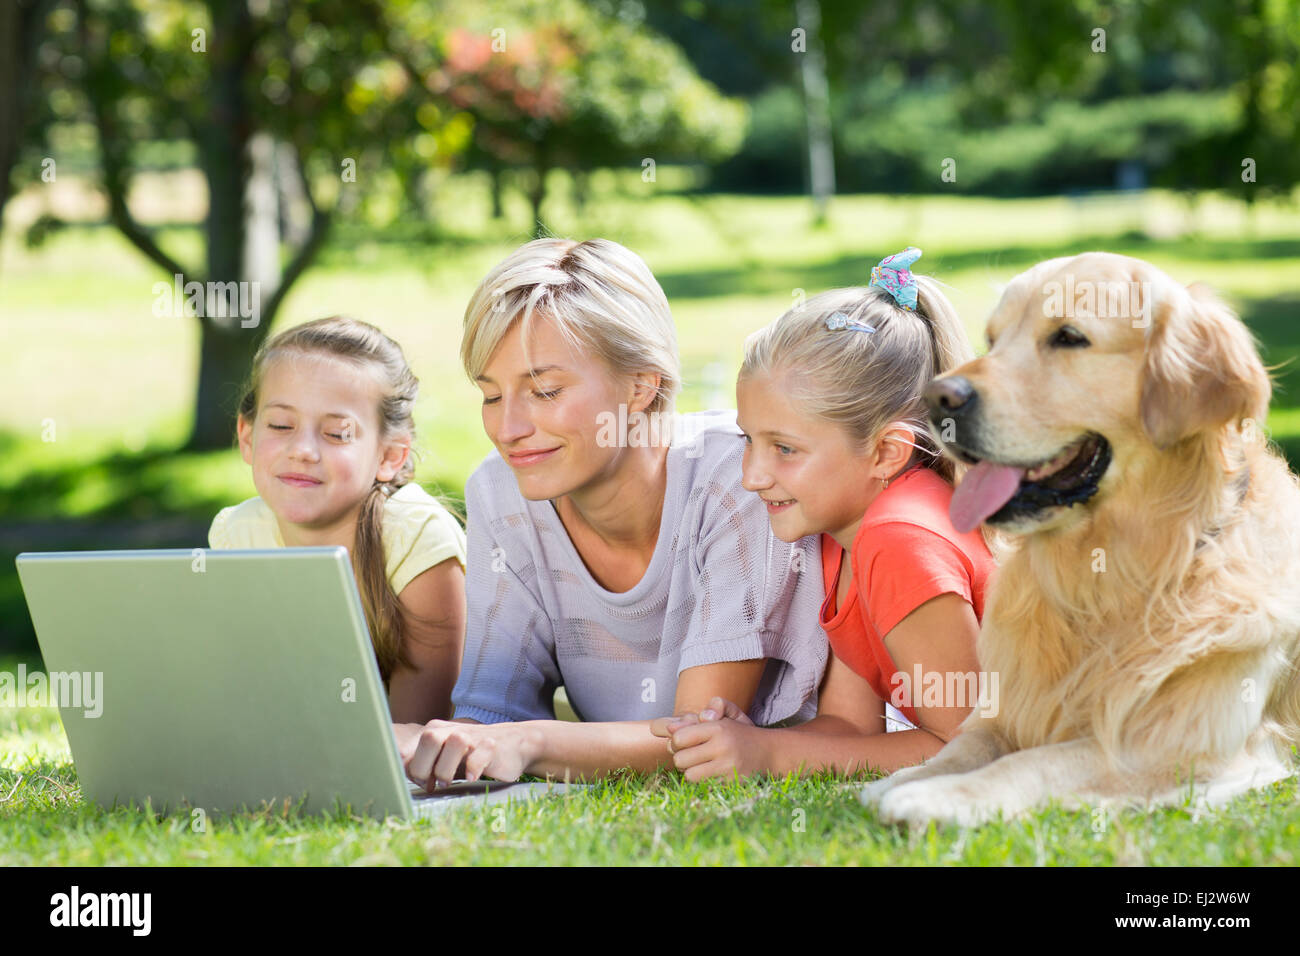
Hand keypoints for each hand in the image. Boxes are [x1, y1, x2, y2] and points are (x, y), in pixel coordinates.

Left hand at [401, 719, 531, 789]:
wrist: (512, 744)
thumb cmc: (471, 756)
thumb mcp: (444, 758)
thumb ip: (422, 764)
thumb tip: (394, 775)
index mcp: (436, 731)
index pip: (410, 747)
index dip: (409, 768)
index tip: (418, 782)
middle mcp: (452, 730)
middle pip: (429, 739)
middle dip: (425, 766)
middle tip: (431, 783)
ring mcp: (473, 736)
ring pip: (455, 742)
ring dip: (447, 768)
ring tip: (449, 782)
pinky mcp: (492, 746)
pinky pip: (479, 756)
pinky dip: (473, 769)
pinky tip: (471, 778)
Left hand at [664, 717, 769, 781]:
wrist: (770, 752)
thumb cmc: (741, 733)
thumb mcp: (728, 714)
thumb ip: (704, 712)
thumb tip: (672, 728)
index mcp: (717, 728)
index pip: (679, 738)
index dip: (677, 742)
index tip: (686, 742)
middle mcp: (722, 746)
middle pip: (680, 759)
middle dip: (683, 758)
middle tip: (692, 756)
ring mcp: (727, 767)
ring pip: (690, 775)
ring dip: (692, 772)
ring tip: (701, 765)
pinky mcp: (731, 783)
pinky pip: (704, 786)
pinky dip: (704, 781)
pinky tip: (713, 774)